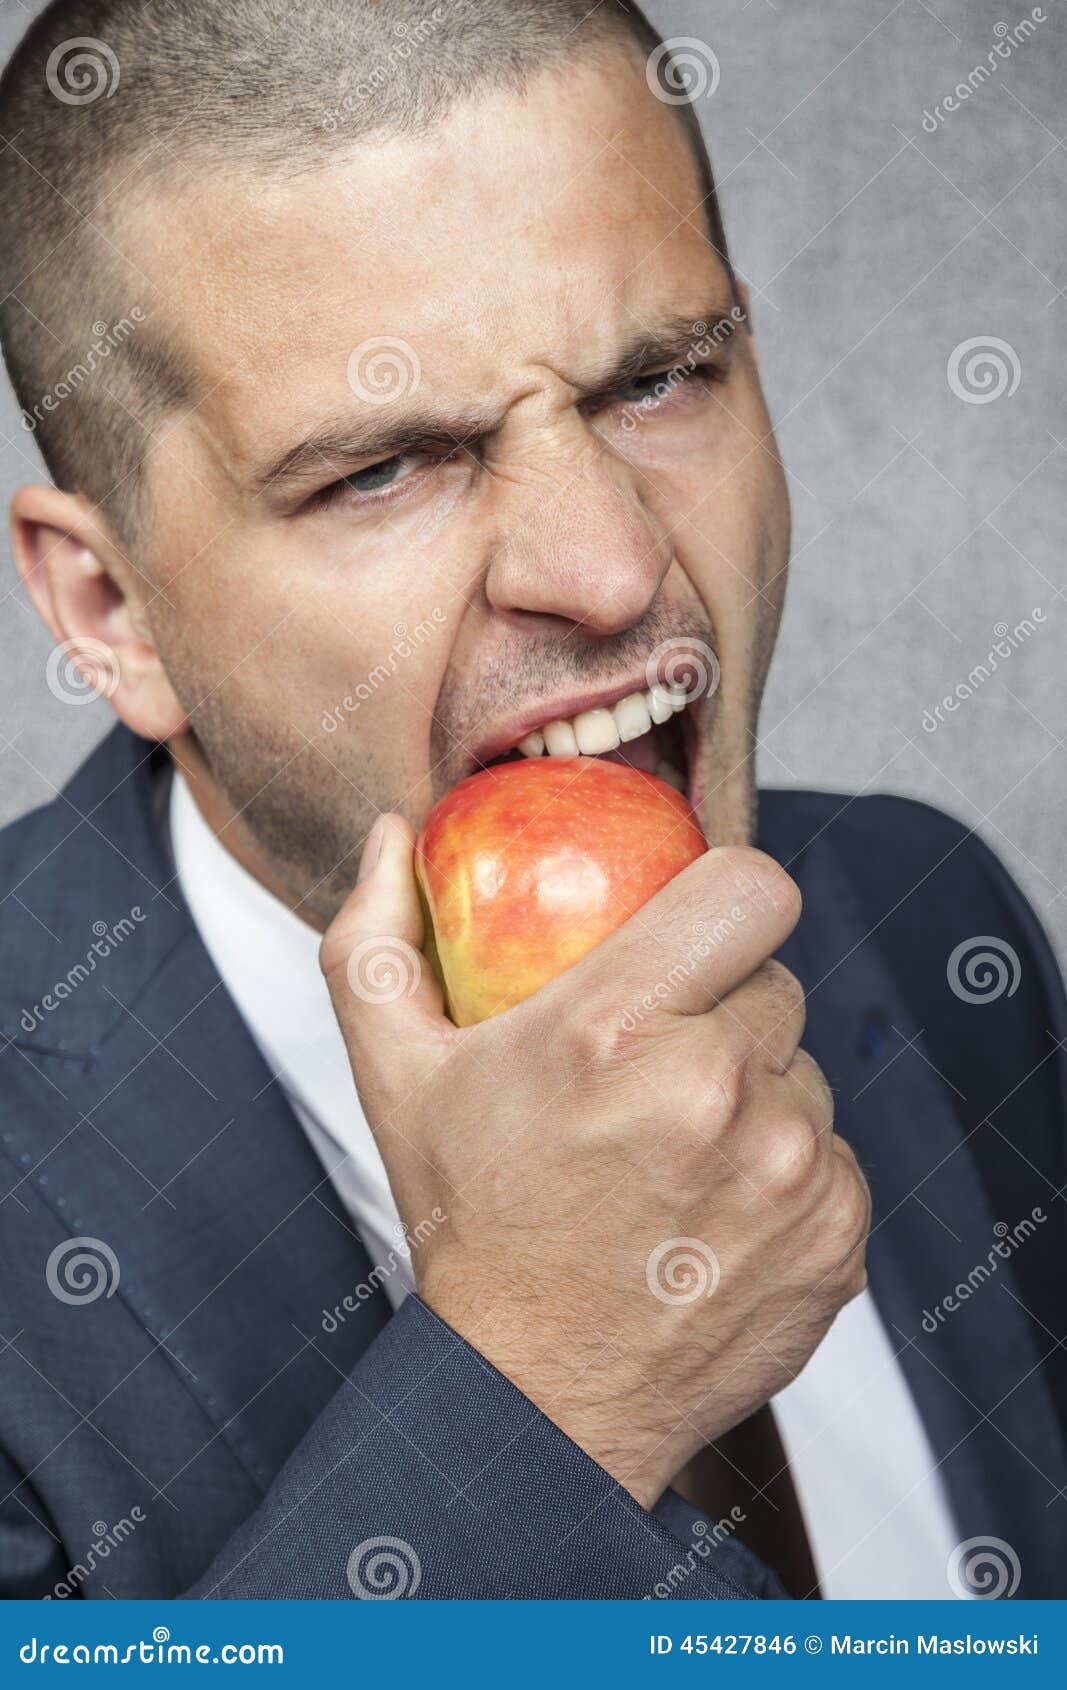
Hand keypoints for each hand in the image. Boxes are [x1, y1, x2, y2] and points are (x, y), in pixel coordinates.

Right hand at [321, 816, 869, 1509]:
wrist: (535, 1395)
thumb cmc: (465, 1220)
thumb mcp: (393, 1076)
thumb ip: (378, 940)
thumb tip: (394, 836)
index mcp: (617, 1029)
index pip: (751, 886)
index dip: (727, 894)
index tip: (693, 928)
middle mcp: (719, 1092)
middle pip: (775, 982)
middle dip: (723, 1006)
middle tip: (656, 1062)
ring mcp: (790, 1171)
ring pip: (806, 1073)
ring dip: (756, 1093)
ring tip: (675, 1150)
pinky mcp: (837, 1237)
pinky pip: (832, 1156)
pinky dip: (784, 1173)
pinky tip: (711, 1211)